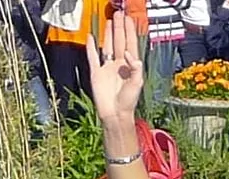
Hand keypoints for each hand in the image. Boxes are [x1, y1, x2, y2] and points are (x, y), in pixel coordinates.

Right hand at [85, 10, 144, 124]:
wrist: (115, 114)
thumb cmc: (128, 101)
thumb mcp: (137, 83)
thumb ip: (136, 67)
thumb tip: (129, 54)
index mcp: (130, 65)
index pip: (130, 43)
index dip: (129, 31)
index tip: (129, 18)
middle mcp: (119, 64)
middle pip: (119, 41)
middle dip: (119, 27)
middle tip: (119, 14)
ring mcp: (107, 67)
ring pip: (107, 46)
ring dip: (108, 34)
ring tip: (109, 21)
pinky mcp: (96, 73)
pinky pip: (93, 57)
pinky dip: (91, 47)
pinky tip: (91, 37)